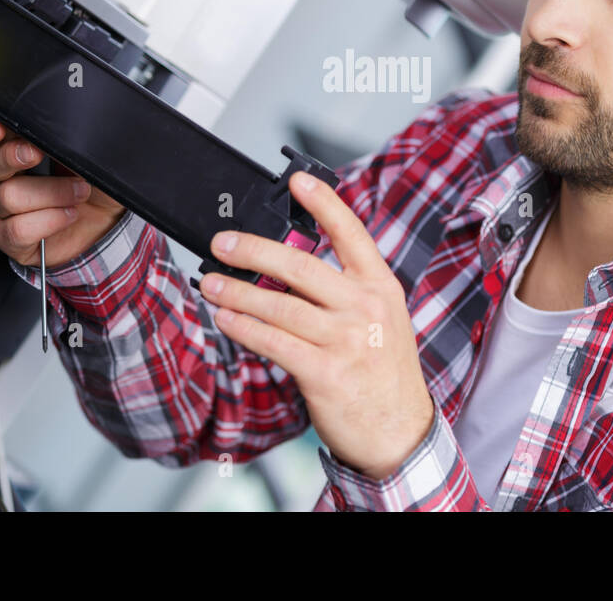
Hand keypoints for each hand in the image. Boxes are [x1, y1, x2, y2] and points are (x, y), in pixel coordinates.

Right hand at [0, 114, 126, 266]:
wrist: (105, 223)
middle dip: (13, 156)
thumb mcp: (86, 158)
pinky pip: (18, 229)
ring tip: (79, 192)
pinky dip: (50, 220)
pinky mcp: (8, 238)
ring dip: (52, 193)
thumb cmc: (93, 187)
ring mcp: (1, 210)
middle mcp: (1, 178)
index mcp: (15, 150)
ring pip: (9, 197)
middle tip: (39, 155)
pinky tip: (68, 214)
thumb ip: (67, 142)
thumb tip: (64, 131)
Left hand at [198, 171, 433, 479]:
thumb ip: (344, 291)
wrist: (401, 432)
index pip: (351, 233)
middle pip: (301, 266)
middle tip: (223, 242)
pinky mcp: (325, 373)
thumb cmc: (384, 372)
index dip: (324, 203)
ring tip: (210, 283)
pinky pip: (273, 343)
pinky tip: (225, 318)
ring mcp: (346, 340)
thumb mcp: (381, 319)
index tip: (297, 181)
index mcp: (380, 287)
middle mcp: (365, 308)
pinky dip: (244, 328)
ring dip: (237, 292)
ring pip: (279, 305)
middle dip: (254, 250)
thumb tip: (287, 267)